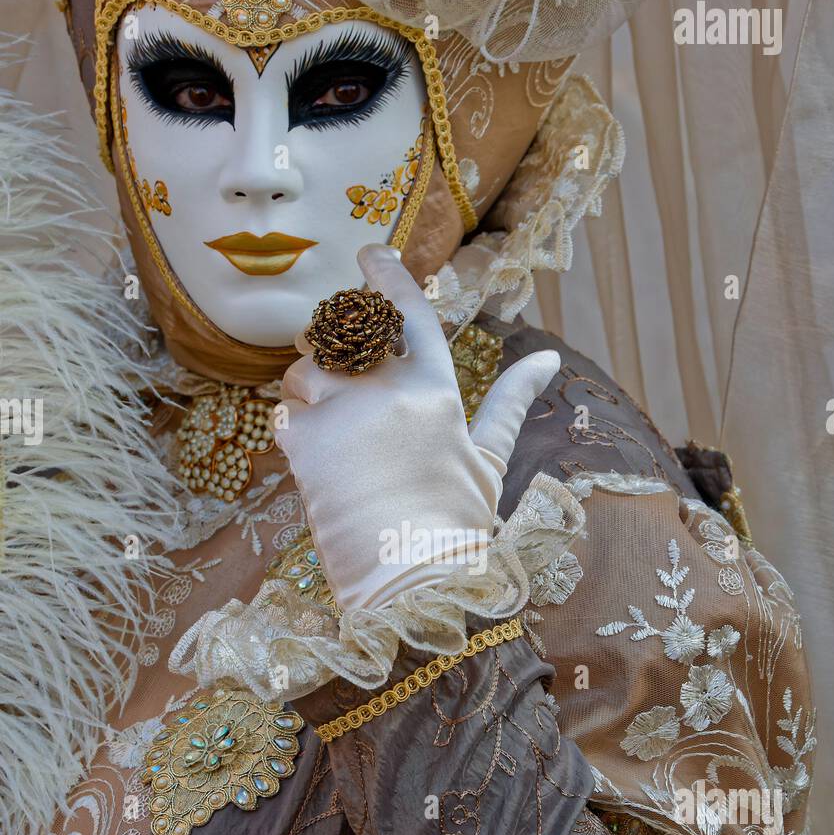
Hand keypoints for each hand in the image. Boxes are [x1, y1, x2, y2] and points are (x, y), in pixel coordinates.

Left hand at [274, 243, 559, 614]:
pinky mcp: (302, 444)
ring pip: (304, 368)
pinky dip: (293, 426)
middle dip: (334, 339)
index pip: (408, 310)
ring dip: (309, 385)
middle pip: (344, 332)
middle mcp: (385, 389)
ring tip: (329, 420)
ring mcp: (340, 414)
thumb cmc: (459, 524)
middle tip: (335, 360)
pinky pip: (283, 413)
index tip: (368, 253)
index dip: (386, 275)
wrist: (410, 581)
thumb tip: (549, 358)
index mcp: (436, 388)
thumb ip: (509, 400)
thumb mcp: (488, 458)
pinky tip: (314, 454)